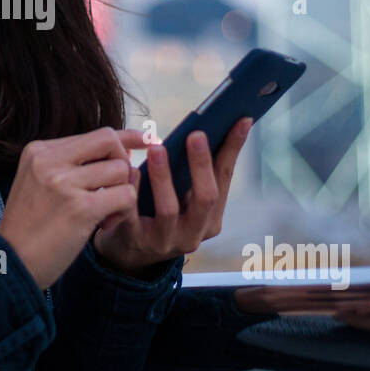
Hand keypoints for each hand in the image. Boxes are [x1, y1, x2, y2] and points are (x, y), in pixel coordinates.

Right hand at [0, 127, 147, 290]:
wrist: (11, 263)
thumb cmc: (31, 226)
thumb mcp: (40, 183)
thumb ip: (72, 163)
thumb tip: (122, 145)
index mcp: (39, 151)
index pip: (96, 133)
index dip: (126, 138)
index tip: (147, 140)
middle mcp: (49, 161)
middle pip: (110, 141)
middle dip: (124, 162)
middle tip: (118, 187)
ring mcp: (64, 183)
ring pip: (121, 170)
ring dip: (122, 193)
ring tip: (105, 213)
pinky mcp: (80, 208)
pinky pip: (125, 196)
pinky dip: (123, 211)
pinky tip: (105, 224)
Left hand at [92, 117, 252, 276]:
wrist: (129, 251)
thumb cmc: (159, 211)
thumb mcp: (183, 195)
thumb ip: (195, 169)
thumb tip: (209, 126)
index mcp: (211, 218)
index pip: (224, 178)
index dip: (233, 148)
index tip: (240, 119)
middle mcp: (194, 233)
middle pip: (205, 199)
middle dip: (202, 165)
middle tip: (196, 134)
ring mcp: (165, 240)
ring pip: (168, 210)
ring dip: (164, 177)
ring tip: (157, 149)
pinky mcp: (135, 241)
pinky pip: (133, 216)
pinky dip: (133, 190)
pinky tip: (131, 169)